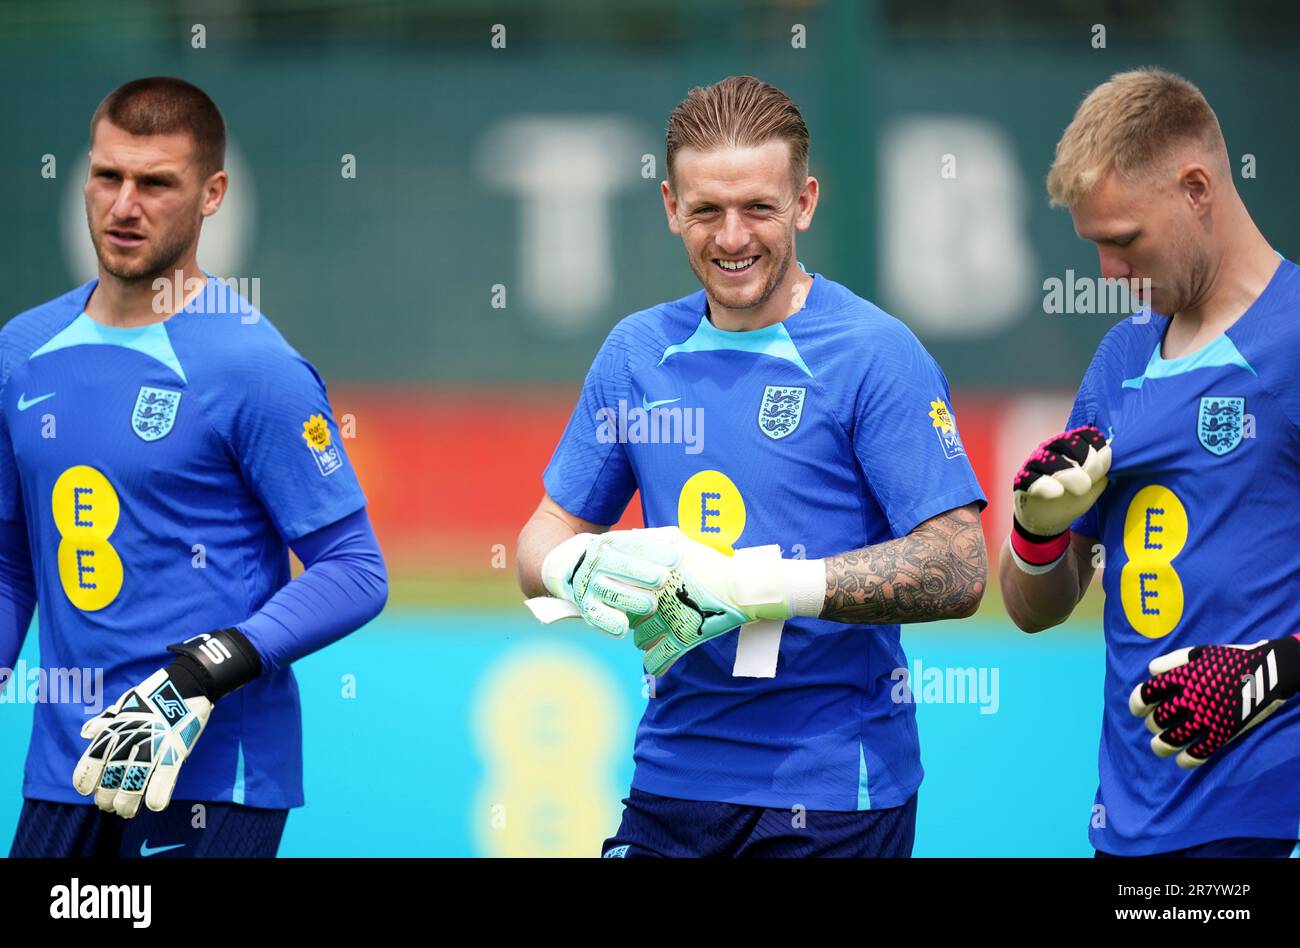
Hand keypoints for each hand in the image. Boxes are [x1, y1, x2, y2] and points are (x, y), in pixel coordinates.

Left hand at [72, 667, 212, 817]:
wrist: (189, 681)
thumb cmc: (155, 692)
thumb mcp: (126, 703)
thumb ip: (106, 721)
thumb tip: (86, 733)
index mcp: (115, 728)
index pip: (92, 760)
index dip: (86, 780)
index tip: (87, 791)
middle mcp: (131, 739)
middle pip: (111, 776)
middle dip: (106, 797)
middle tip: (109, 805)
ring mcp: (154, 744)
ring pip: (134, 781)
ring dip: (127, 801)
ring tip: (124, 811)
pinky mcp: (177, 748)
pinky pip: (166, 776)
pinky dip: (159, 793)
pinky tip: (154, 805)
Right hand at [540, 529, 680, 637]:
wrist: (575, 567)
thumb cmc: (615, 557)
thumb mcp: (627, 543)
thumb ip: (651, 540)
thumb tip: (674, 537)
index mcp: (611, 544)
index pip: (636, 546)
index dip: (657, 552)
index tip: (677, 558)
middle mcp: (598, 563)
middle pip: (622, 568)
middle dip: (643, 573)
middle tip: (662, 579)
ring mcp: (590, 585)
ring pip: (610, 592)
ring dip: (631, 599)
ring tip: (651, 604)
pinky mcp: (586, 607)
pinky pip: (596, 616)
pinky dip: (609, 623)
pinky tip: (623, 628)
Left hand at [628, 529, 807, 676]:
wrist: (741, 586)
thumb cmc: (714, 563)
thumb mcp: (682, 543)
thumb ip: (655, 540)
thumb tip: (631, 537)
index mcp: (654, 577)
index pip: (625, 590)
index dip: (624, 595)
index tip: (626, 597)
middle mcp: (657, 599)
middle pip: (630, 614)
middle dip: (632, 618)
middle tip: (638, 618)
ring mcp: (670, 621)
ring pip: (640, 638)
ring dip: (641, 640)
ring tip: (645, 639)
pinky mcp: (684, 639)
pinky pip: (659, 659)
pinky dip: (654, 663)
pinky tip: (653, 664)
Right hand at [1011, 426, 1109, 563]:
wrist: (1049, 519)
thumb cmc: (1072, 497)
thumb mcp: (1094, 484)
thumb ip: (1102, 469)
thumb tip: (1110, 450)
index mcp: (1070, 446)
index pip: (1084, 435)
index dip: (1096, 445)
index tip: (1104, 464)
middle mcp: (1050, 449)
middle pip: (1066, 443)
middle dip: (1085, 458)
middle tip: (1092, 478)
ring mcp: (1034, 464)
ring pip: (1048, 460)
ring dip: (1067, 472)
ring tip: (1081, 488)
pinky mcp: (1022, 481)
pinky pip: (1030, 478)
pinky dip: (1044, 485)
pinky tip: (1057, 492)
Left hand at [1129, 635, 1299, 767]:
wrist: (1269, 671)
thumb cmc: (1230, 660)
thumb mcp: (1200, 652)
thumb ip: (1172, 661)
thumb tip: (1151, 672)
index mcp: (1182, 677)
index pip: (1147, 694)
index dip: (1137, 704)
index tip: (1138, 710)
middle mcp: (1190, 698)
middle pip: (1158, 719)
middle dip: (1153, 724)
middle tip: (1156, 725)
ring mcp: (1207, 718)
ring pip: (1173, 739)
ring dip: (1161, 746)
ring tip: (1159, 746)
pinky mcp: (1223, 733)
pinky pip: (1199, 752)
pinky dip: (1186, 760)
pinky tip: (1182, 760)